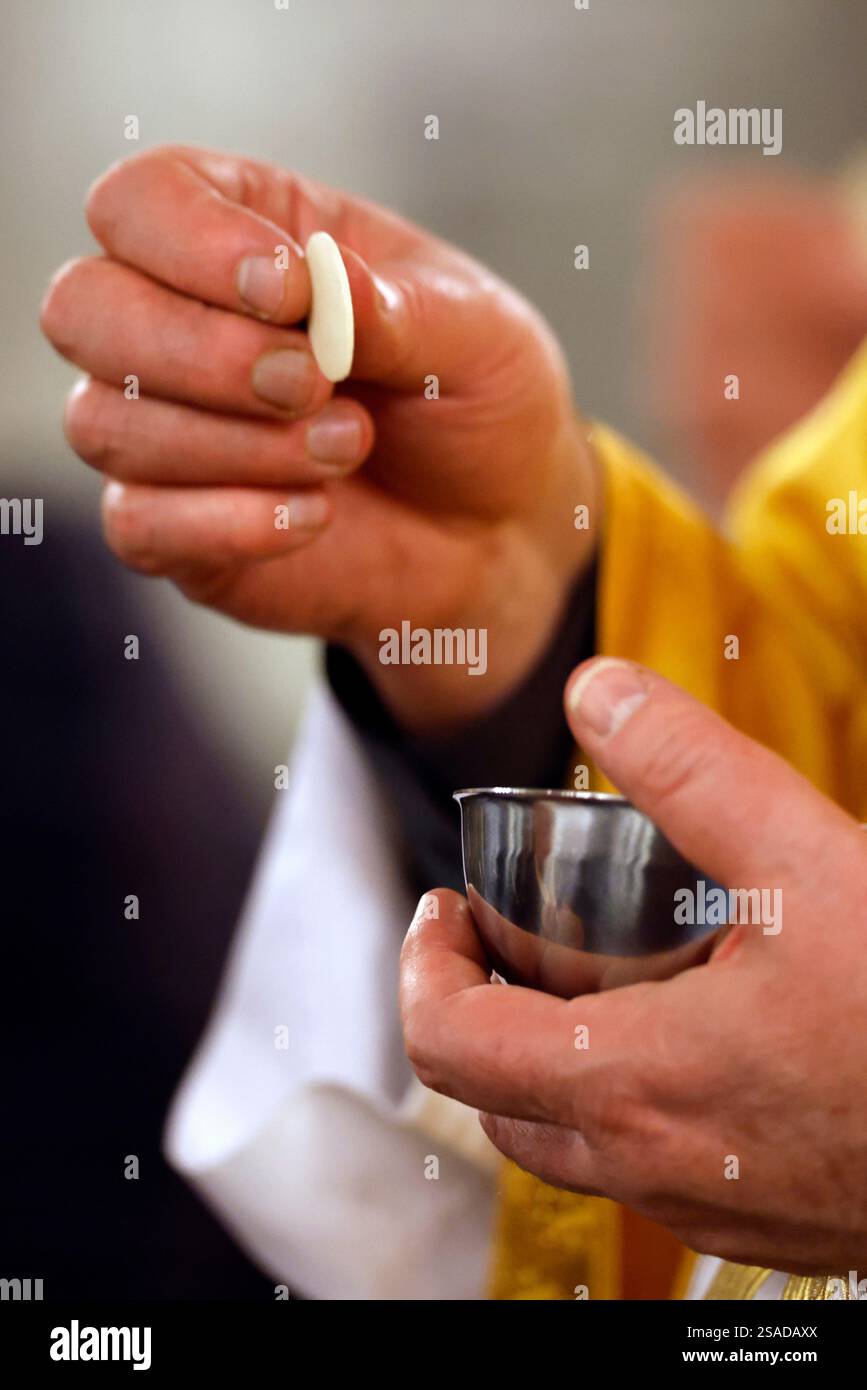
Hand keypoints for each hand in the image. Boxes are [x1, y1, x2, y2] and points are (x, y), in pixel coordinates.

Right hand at [40, 146, 594, 730]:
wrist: (498, 530)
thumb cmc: (475, 404)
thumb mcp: (471, 334)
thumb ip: (390, 306)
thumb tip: (314, 286)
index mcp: (244, 236)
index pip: (137, 203)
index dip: (192, 244)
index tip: (294, 296)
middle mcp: (181, 325)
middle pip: (82, 309)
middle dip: (200, 353)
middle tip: (315, 384)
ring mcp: (167, 431)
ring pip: (105, 424)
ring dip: (235, 445)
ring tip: (347, 448)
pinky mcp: (175, 528)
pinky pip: (135, 525)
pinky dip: (227, 522)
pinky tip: (313, 516)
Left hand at [400, 657, 866, 1272]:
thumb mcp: (808, 861)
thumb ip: (694, 770)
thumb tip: (599, 691)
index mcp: (632, 1080)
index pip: (448, 1041)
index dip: (422, 965)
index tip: (444, 909)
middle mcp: (649, 1162)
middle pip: (488, 1100)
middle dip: (468, 1008)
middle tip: (495, 938)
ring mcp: (702, 1201)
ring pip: (560, 1142)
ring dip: (536, 1059)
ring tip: (576, 979)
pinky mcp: (757, 1213)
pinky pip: (639, 1167)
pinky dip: (612, 1100)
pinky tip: (678, 1036)